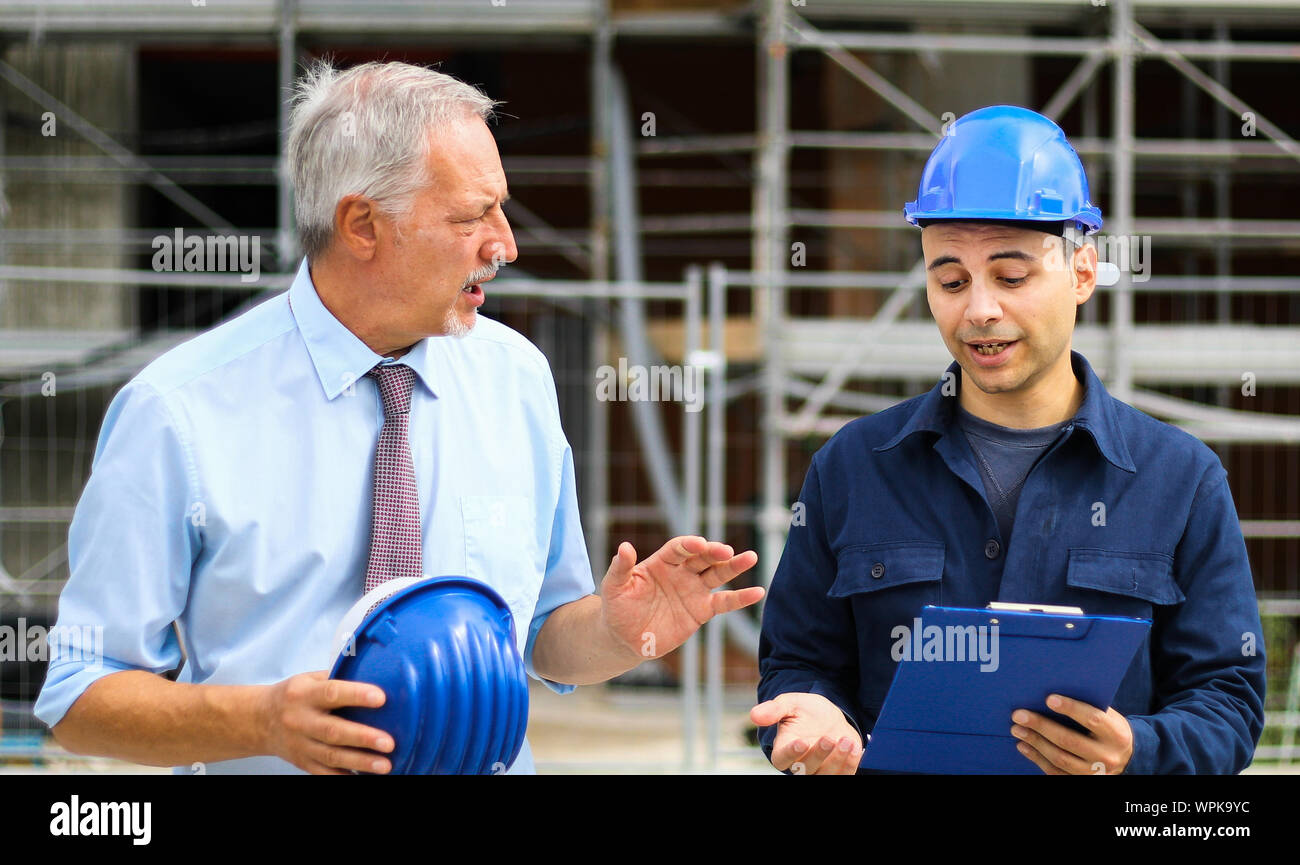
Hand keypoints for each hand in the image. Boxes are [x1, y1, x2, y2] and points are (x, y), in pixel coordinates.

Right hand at [258, 671, 395, 774]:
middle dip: (363, 738)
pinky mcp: (302, 763)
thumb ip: (337, 678)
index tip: (381, 698)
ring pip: (331, 756)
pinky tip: (363, 777)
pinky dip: (343, 776)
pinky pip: (324, 773)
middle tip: (389, 743)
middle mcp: (300, 720)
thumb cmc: (294, 695)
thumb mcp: (309, 679)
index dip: (356, 695)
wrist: (259, 720)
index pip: (332, 692)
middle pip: (332, 731)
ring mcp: (300, 744)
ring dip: (360, 762)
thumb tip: (375, 675)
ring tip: (385, 765)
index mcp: (303, 694)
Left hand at [599, 535, 762, 660]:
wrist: (625, 638)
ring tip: (751, 557)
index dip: (689, 545)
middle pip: (702, 558)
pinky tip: (757, 592)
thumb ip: (620, 567)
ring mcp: (693, 591)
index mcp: (661, 562)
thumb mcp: (614, 586)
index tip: (699, 544)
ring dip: (734, 566)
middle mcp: (681, 573)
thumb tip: (624, 547)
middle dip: (714, 553)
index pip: (679, 549)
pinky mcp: (701, 611)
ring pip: (717, 574)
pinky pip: (724, 602)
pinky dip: (741, 598)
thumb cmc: (617, 608)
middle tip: (727, 551)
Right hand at [750, 692, 861, 774]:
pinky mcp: (838, 772)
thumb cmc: (805, 712)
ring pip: (827, 776)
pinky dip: (850, 764)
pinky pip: (844, 775)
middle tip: (828, 737)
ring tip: (846, 740)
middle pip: (806, 769)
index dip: (791, 753)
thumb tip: (754, 715)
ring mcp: (820, 771)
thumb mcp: (790, 704)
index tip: (801, 741)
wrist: (828, 718)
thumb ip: (774, 710)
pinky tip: (855, 748)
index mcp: (783, 750)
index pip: (782, 759)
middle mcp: (800, 765)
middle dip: (819, 755)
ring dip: (837, 761)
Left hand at [1011, 693, 1133, 774]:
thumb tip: (1051, 694)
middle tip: (1019, 715)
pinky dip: (1036, 758)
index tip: (1048, 699)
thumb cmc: (1109, 729)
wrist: (1127, 757)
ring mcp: (1094, 772)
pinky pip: (1055, 772)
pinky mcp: (1082, 781)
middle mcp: (1106, 755)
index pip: (1093, 719)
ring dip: (1034, 742)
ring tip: (1017, 729)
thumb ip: (1088, 706)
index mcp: (1116, 734)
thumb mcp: (1108, 716)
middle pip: (1069, 741)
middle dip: (1041, 726)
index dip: (1071, 708)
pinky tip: (1024, 746)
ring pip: (1060, 758)